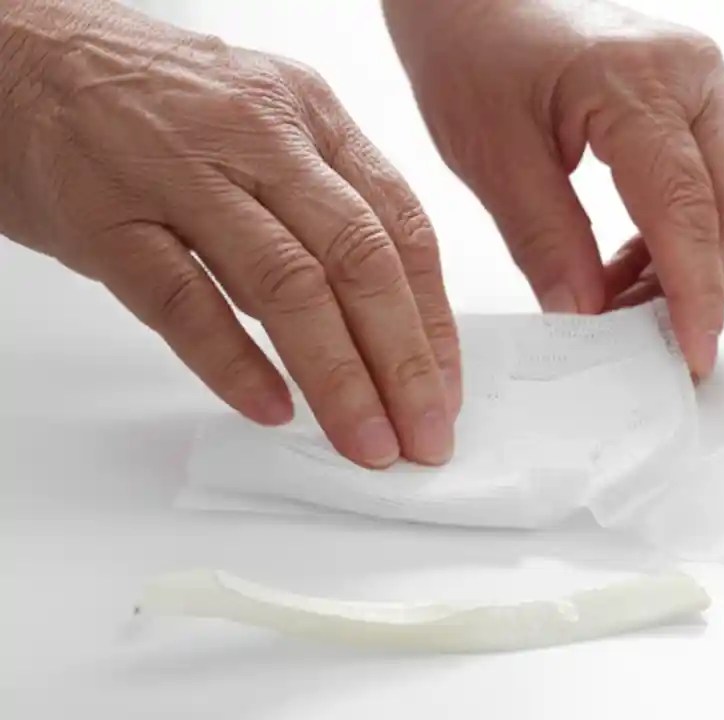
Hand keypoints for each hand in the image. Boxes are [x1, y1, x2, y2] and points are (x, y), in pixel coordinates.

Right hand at [0, 0, 459, 467]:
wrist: (16, 52)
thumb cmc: (147, 99)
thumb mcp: (260, 125)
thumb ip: (317, 208)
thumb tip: (373, 317)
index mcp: (310, 116)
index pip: (402, 227)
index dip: (434, 320)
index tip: (446, 388)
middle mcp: (259, 138)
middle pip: (360, 260)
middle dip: (404, 361)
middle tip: (423, 434)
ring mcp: (181, 176)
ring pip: (287, 285)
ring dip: (338, 377)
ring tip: (366, 441)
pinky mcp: (108, 219)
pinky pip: (184, 302)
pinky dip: (235, 363)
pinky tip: (272, 409)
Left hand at [383, 0, 723, 378]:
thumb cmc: (472, 51)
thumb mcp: (491, 156)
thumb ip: (545, 240)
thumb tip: (587, 316)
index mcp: (635, 81)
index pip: (687, 208)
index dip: (695, 293)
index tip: (692, 356)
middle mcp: (691, 73)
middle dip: (701, 286)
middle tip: (648, 340)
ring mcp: (703, 80)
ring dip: (693, 266)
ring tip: (625, 304)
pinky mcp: (697, 95)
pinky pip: (715, 182)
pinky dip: (684, 236)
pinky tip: (629, 265)